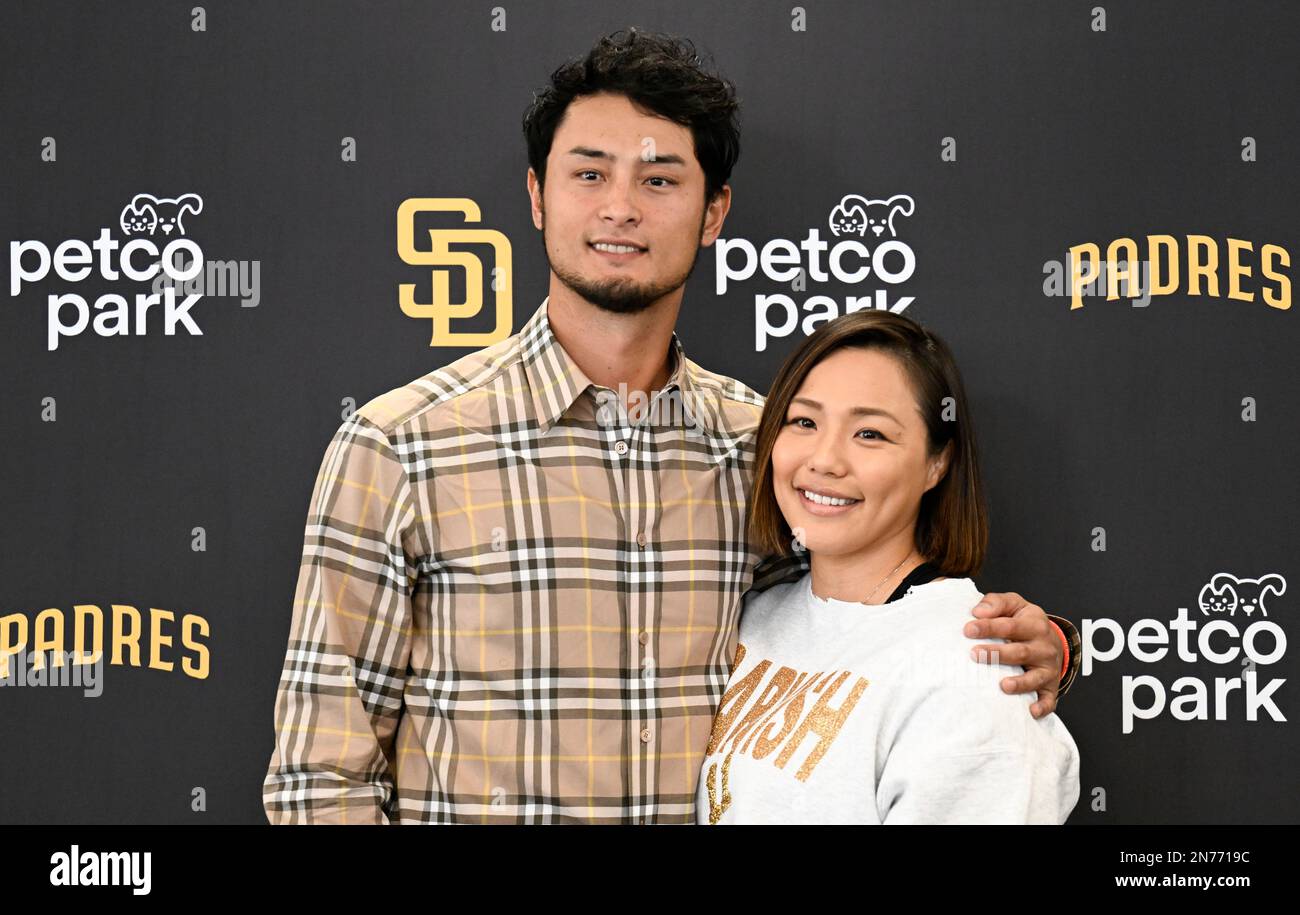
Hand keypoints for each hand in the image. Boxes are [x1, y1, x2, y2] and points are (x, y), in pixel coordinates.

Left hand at [964, 592, 1061, 718]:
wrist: (1054, 640)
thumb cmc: (1025, 622)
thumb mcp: (1015, 604)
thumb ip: (996, 603)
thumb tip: (978, 611)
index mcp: (1034, 624)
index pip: (1009, 626)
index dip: (988, 627)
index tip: (968, 629)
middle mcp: (1044, 647)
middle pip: (1020, 652)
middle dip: (997, 654)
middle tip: (974, 654)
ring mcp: (1048, 668)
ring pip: (1035, 677)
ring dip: (1020, 683)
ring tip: (1003, 685)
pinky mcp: (1050, 687)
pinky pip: (1049, 699)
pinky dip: (1042, 706)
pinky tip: (1030, 711)